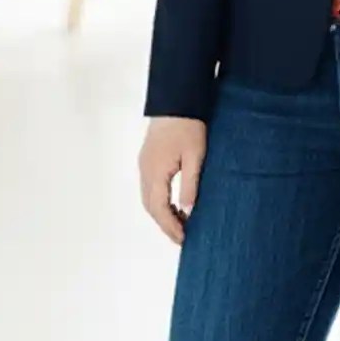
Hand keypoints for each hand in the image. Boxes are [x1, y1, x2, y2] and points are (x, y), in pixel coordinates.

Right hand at [138, 117, 207, 244]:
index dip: (171, 227)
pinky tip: (174, 204)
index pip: (159, 209)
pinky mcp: (148, 160)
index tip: (184, 239)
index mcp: (156, 172)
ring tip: (181, 223)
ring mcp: (144, 165)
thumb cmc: (189, 126)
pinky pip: (150, 188)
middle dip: (165, 224)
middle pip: (150, 207)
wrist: (176, 101)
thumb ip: (190, 185)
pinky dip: (159, 202)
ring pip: (148, 199)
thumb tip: (188, 211)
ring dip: (162, 214)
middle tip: (183, 237)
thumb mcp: (195, 157)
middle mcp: (145, 171)